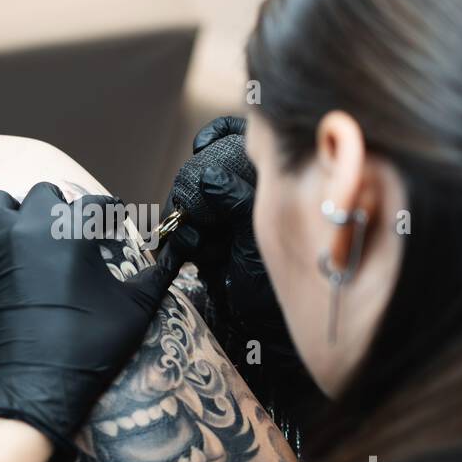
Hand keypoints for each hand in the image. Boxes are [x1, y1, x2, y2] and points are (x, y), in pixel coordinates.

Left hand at [0, 183, 197, 454]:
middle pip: (42, 194)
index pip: (96, 204)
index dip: (108, 216)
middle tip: (67, 236)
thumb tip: (182, 254)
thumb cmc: (92, 345)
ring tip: (24, 238)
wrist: (41, 382)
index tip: (112, 229)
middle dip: (58, 208)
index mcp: (74, 230)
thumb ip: (159, 274)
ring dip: (11, 216)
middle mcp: (31, 226)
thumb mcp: (137, 307)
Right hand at [169, 116, 270, 322]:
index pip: (237, 141)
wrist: (266, 324)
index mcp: (261, 185)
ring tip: (207, 243)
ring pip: (187, 204)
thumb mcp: (263, 229)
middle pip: (202, 173)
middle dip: (195, 192)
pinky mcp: (204, 244)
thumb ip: (237, 199)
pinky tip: (201, 253)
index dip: (217, 136)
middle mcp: (240, 198)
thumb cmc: (281, 275)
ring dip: (190, 223)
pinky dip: (185, 242)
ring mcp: (221, 221)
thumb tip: (209, 177)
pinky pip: (181, 232)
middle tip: (204, 215)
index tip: (203, 145)